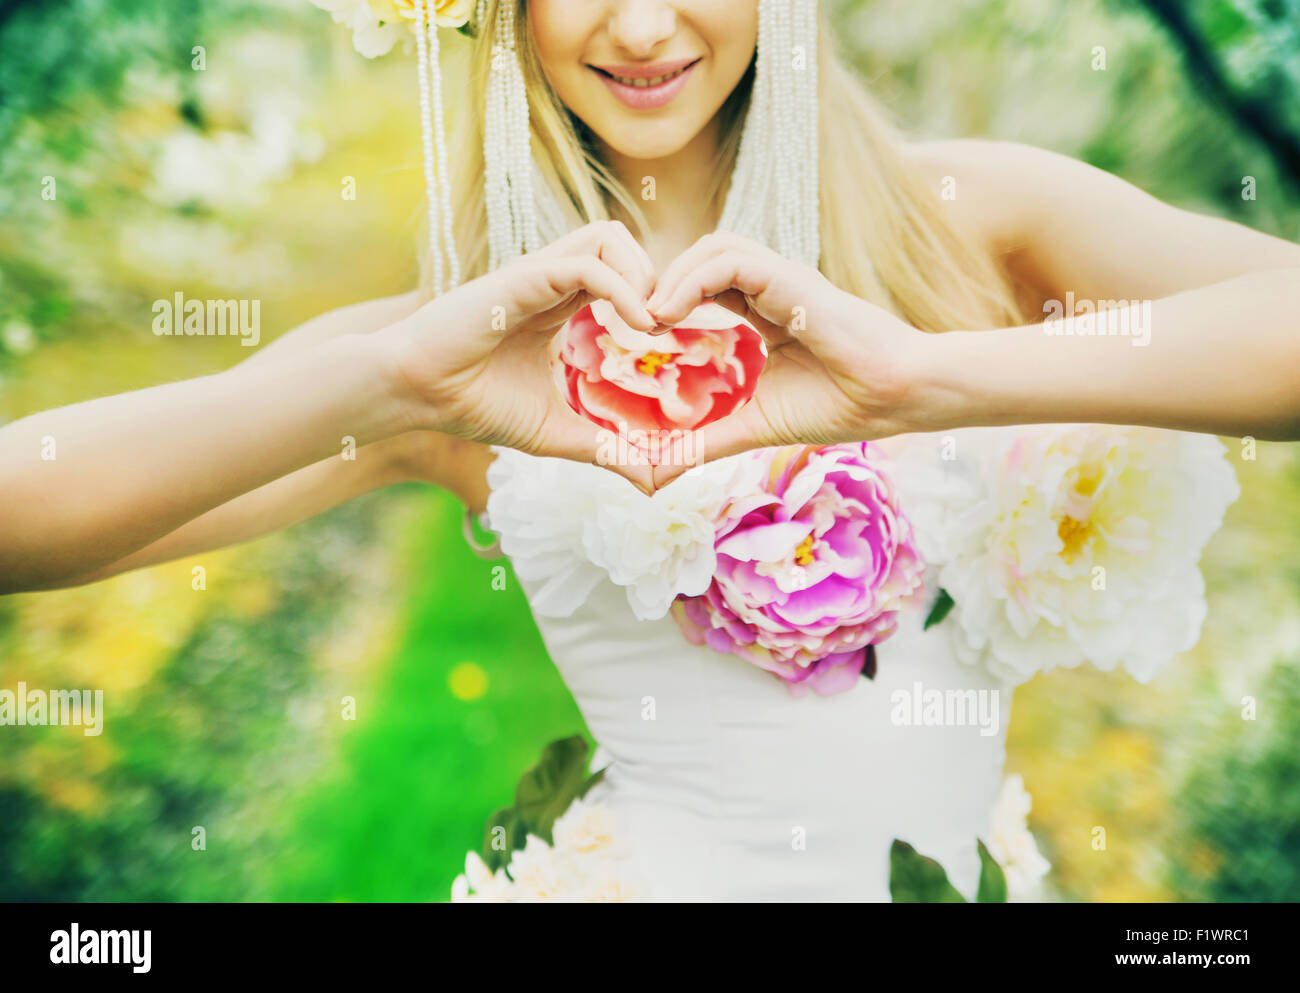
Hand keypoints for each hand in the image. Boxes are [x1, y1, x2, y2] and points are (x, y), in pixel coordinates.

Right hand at [380, 221, 657, 490]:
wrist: (414, 393)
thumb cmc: (472, 404)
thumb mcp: (555, 432)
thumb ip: (604, 448)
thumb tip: (650, 481)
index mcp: (558, 304)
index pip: (619, 271)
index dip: (651, 295)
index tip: (669, 342)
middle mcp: (551, 281)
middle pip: (619, 240)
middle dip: (656, 274)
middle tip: (665, 328)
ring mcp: (537, 276)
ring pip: (608, 235)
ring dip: (642, 273)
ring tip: (651, 326)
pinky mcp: (524, 279)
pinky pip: (588, 265)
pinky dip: (623, 291)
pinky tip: (638, 330)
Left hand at [644, 232, 927, 483]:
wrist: (896, 397)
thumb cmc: (841, 406)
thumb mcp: (755, 424)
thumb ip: (709, 439)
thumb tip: (658, 471)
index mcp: (767, 311)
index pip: (707, 285)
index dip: (669, 299)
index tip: (641, 336)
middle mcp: (772, 288)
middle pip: (704, 257)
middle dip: (662, 279)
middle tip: (633, 322)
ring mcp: (782, 279)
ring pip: (714, 247)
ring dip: (672, 275)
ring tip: (649, 317)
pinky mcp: (791, 280)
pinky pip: (731, 260)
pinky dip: (692, 280)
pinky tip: (669, 313)